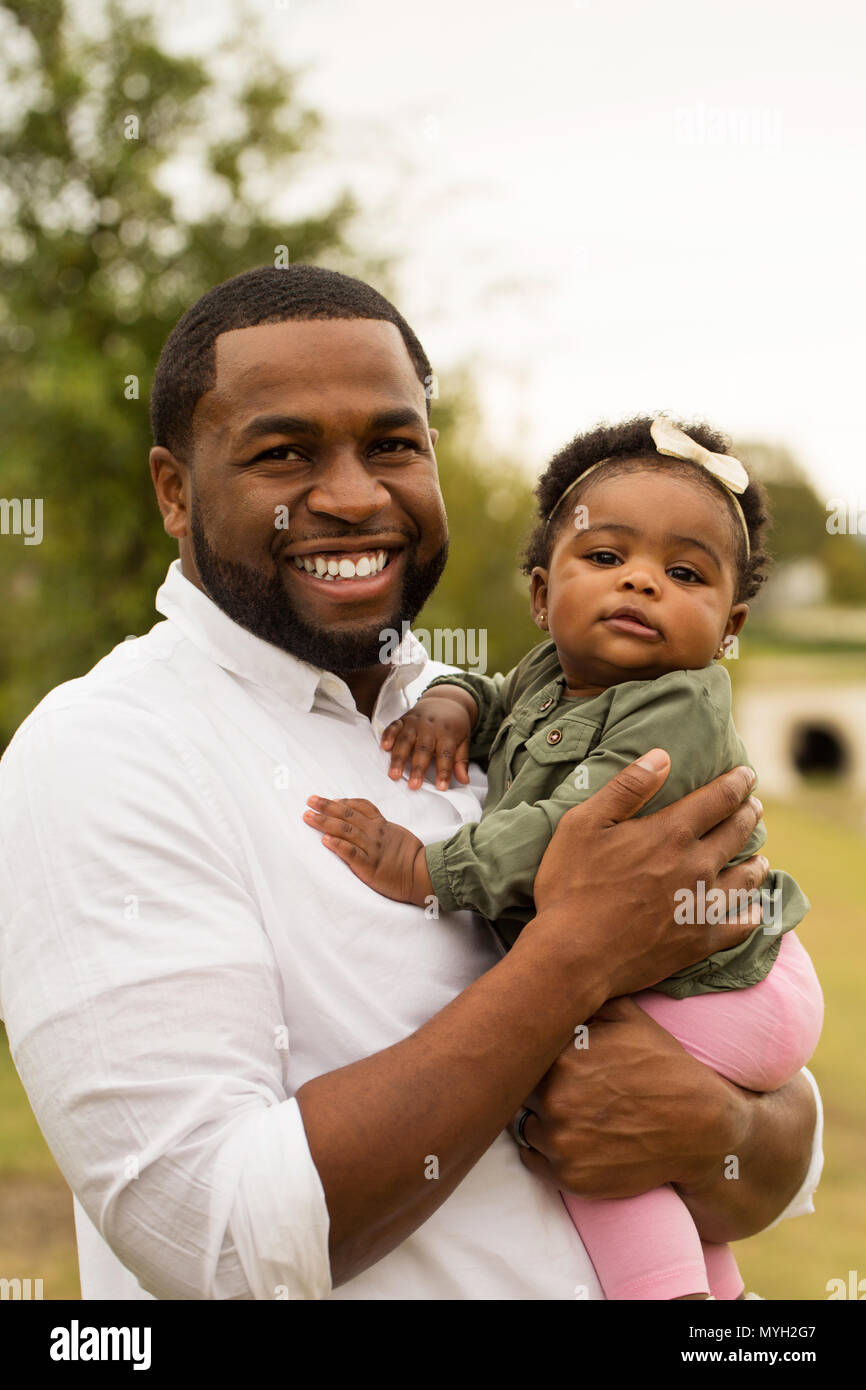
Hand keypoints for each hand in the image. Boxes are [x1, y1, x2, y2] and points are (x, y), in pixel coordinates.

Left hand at [303, 796, 431, 904]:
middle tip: (310, 800)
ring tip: (308, 816)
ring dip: (324, 822)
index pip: (360, 806)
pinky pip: (351, 853)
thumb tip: (372, 824)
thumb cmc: (413, 857)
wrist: (424, 874)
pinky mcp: (369, 866)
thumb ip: (384, 828)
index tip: (330, 799)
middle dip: (327, 806)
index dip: (343, 801)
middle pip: (347, 814)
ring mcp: (371, 849)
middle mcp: (375, 833)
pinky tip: (324, 840)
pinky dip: (337, 845)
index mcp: (382, 825)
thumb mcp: (399, 834)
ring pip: (345, 830)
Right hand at [381, 689, 476, 789]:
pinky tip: (385, 747)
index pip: (446, 755)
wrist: (446, 700)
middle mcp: (430, 727)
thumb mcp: (463, 741)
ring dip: (399, 758)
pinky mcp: (404, 719)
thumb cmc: (454, 726)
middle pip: (423, 749)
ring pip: (405, 740)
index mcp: (447, 734)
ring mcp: (415, 722)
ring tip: (394, 774)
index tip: (441, 787)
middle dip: (418, 768)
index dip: (444, 771)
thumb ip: (461, 761)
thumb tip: (464, 781)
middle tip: (413, 785)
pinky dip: (388, 736)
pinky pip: (394, 727)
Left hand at [512, 996, 737, 1197]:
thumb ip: (587, 1000)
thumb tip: (553, 978)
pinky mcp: (570, 1178)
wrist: (701, 1129)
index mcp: (562, 1058)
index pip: (521, 1054)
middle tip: (558, 1085)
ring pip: (524, 1127)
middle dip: (533, 1087)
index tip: (540, 1054)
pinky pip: (533, 1161)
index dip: (529, 1053)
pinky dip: (544, 1151)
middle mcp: (555, 1101)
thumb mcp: (630, 1018)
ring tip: (569, 1112)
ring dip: (538, 1120)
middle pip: (519, 1091)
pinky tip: (570, 1137)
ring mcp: (562, 1143)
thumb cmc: (664, 1067)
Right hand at [522, 748, 766, 1000]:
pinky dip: (751, 915)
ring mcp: (701, 905)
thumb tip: (662, 756)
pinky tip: (753, 910)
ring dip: (756, 863)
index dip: (737, 783)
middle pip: (738, 833)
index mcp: (670, 832)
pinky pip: (740, 926)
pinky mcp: (699, 941)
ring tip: (760, 858)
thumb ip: (626, 788)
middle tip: (755, 808)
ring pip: (746, 878)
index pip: (719, 799)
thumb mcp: (584, 824)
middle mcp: (696, 865)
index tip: (747, 775)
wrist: (573, 955)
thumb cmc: (571, 884)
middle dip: (750, 815)